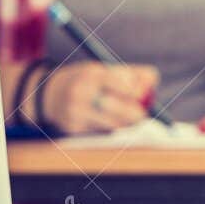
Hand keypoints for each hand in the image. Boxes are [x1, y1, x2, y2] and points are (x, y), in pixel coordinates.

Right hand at [39, 61, 158, 134]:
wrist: (51, 94)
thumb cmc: (87, 80)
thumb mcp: (104, 70)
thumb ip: (131, 74)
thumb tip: (153, 81)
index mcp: (92, 74)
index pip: (122, 85)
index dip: (138, 93)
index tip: (143, 97)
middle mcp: (82, 93)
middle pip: (120, 110)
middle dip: (136, 115)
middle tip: (142, 115)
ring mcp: (76, 112)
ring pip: (113, 125)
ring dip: (123, 123)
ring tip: (123, 117)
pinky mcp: (73, 128)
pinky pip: (101, 132)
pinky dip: (108, 128)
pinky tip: (102, 121)